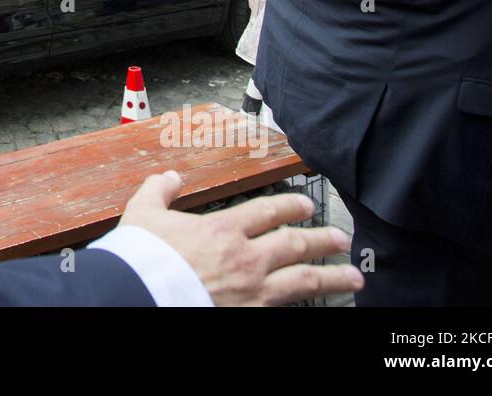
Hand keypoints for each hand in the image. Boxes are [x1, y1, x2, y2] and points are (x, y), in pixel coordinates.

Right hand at [117, 170, 362, 305]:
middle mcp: (246, 259)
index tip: (305, 204)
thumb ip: (159, 190)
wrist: (139, 296)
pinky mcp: (252, 315)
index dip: (291, 205)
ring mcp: (253, 291)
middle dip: (322, 239)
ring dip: (332, 276)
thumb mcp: (143, 213)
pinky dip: (306, 305)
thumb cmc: (144, 260)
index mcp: (223, 230)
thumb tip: (169, 177)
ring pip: (305, 279)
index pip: (269, 211)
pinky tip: (318, 304)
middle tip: (339, 239)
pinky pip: (288, 308)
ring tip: (352, 276)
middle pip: (296, 244)